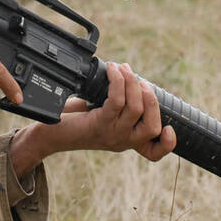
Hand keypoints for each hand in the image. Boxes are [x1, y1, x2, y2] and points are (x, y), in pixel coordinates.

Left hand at [8, 63, 175, 178]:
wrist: (50, 132)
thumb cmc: (75, 118)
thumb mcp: (101, 112)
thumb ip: (117, 102)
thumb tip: (128, 75)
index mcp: (127, 141)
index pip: (154, 153)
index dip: (168, 143)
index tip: (170, 128)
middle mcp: (122, 142)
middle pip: (152, 127)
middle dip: (151, 99)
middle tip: (140, 80)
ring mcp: (112, 135)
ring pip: (136, 109)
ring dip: (132, 82)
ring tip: (124, 68)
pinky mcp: (99, 124)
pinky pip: (116, 101)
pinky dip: (118, 81)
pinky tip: (114, 71)